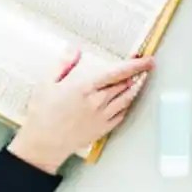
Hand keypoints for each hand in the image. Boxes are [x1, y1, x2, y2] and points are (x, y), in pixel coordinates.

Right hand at [7, 52, 153, 173]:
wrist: (44, 142)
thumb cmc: (43, 112)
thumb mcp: (47, 83)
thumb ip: (64, 64)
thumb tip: (75, 49)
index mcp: (85, 87)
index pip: (117, 72)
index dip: (136, 65)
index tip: (148, 60)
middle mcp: (98, 100)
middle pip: (126, 84)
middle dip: (137, 74)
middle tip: (145, 66)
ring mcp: (104, 115)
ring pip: (128, 98)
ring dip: (137, 87)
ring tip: (141, 79)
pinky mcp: (105, 127)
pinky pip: (123, 113)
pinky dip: (129, 104)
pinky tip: (128, 99)